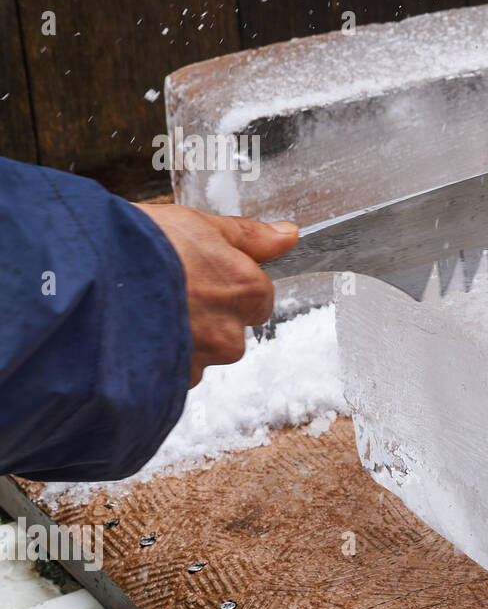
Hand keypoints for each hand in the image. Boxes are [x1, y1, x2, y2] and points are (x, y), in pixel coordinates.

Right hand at [133, 203, 298, 385]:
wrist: (78, 281)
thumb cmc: (137, 247)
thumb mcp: (199, 225)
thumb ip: (249, 236)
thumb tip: (288, 236)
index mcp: (247, 291)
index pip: (258, 297)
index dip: (227, 284)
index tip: (200, 274)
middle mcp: (231, 333)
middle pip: (231, 330)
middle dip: (205, 316)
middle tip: (167, 290)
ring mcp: (199, 361)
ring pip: (200, 354)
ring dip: (179, 338)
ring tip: (143, 312)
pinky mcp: (168, 383)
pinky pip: (172, 372)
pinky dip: (157, 358)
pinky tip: (132, 334)